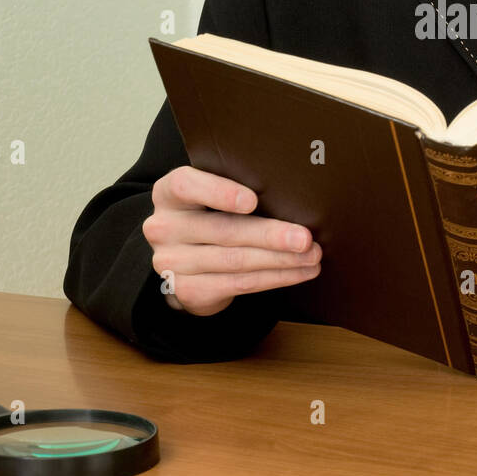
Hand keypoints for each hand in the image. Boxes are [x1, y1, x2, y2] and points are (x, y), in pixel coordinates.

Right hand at [142, 166, 321, 315]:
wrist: (183, 257)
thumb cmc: (210, 214)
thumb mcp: (211, 194)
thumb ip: (236, 187)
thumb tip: (292, 192)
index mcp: (169, 193)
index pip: (186, 185)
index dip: (219, 192)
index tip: (252, 201)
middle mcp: (164, 227)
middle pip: (224, 230)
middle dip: (270, 236)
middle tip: (305, 238)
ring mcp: (172, 262)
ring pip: (236, 261)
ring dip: (280, 261)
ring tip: (312, 256)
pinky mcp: (187, 290)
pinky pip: (239, 284)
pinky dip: (275, 278)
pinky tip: (299, 272)